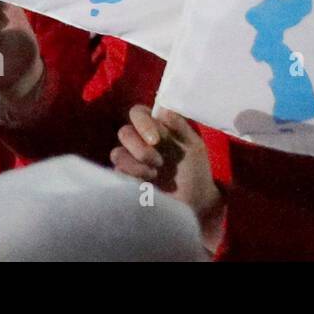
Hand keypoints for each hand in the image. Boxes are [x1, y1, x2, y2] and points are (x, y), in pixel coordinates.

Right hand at [112, 105, 224, 248]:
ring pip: (117, 153)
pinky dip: (133, 176)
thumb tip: (162, 110)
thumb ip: (180, 126)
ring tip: (155, 174)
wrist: (195, 203)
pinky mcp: (126, 179)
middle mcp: (141, 141)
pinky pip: (117, 173)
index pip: (138, 113)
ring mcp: (132, 161)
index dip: (142, 123)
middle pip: (124, 132)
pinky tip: (148, 184)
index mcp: (156, 127)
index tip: (155, 140)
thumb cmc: (195, 170)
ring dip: (136, 164)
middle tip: (159, 162)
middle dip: (140, 148)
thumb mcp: (194, 146)